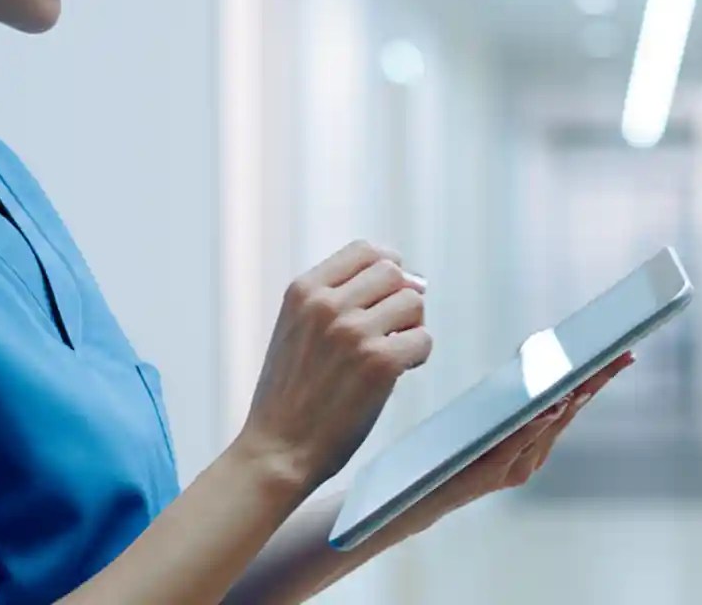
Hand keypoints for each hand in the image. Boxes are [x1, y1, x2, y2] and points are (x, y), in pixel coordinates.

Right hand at [236, 240, 431, 496]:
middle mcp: (328, 305)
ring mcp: (354, 332)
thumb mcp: (295, 329)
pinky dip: (417, 356)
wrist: (277, 450)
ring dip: (411, 327)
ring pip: (414, 302)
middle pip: (394, 272)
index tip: (387, 293)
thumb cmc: (290, 396)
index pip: (365, 250)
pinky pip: (423, 339)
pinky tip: (398, 372)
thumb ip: (335, 300)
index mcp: (303, 291)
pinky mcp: (380, 362)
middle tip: (391, 330)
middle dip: (400, 298)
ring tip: (393, 352)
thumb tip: (407, 279)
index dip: (386, 269)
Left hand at [403, 351, 636, 528]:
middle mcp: (533, 457)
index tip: (621, 356)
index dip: (598, 379)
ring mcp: (516, 467)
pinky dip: (534, 426)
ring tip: (587, 376)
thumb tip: (540, 368)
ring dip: (569, 400)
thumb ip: (516, 405)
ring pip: (547, 428)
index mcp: (536, 442)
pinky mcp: (493, 473)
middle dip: (593, 382)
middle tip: (615, 356)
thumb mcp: (491, 425)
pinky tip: (547, 409)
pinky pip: (516, 444)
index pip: (573, 403)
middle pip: (568, 412)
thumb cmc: (457, 457)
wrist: (423, 495)